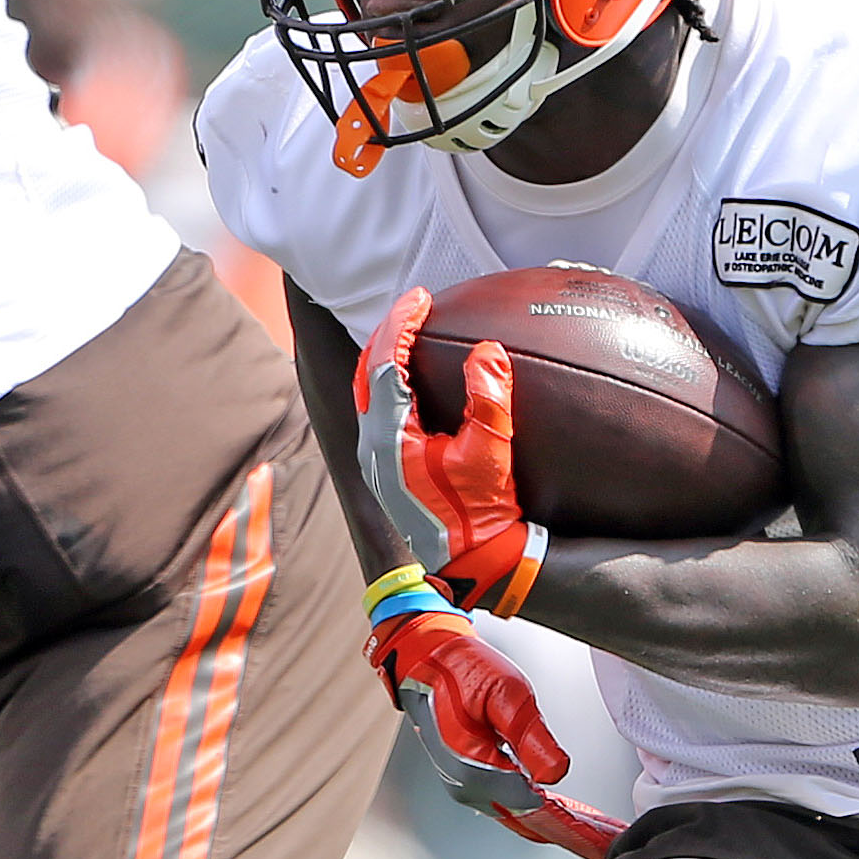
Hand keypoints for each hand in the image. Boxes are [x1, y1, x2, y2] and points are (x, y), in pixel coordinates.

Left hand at [357, 287, 544, 613]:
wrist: (472, 560)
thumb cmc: (481, 512)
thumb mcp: (492, 453)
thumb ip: (490, 398)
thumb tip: (487, 351)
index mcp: (390, 439)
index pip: (386, 365)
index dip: (401, 324)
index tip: (421, 298)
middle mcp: (373, 446)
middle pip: (367, 373)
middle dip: (388, 334)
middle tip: (414, 306)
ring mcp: (375, 458)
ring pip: (368, 391)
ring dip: (386, 356)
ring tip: (411, 329)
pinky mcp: (386, 466)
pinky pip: (378, 409)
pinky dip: (391, 381)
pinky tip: (413, 372)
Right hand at [372, 607, 620, 858]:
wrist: (424, 661)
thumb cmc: (461, 670)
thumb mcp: (505, 693)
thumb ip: (530, 736)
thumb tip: (555, 774)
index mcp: (477, 771)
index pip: (539, 812)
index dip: (577, 828)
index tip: (606, 839)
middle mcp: (469, 788)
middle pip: (533, 824)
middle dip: (575, 836)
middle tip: (611, 843)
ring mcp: (468, 786)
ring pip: (523, 818)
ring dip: (561, 827)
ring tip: (597, 833)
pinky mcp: (471, 779)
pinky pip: (512, 806)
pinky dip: (542, 814)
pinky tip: (563, 814)